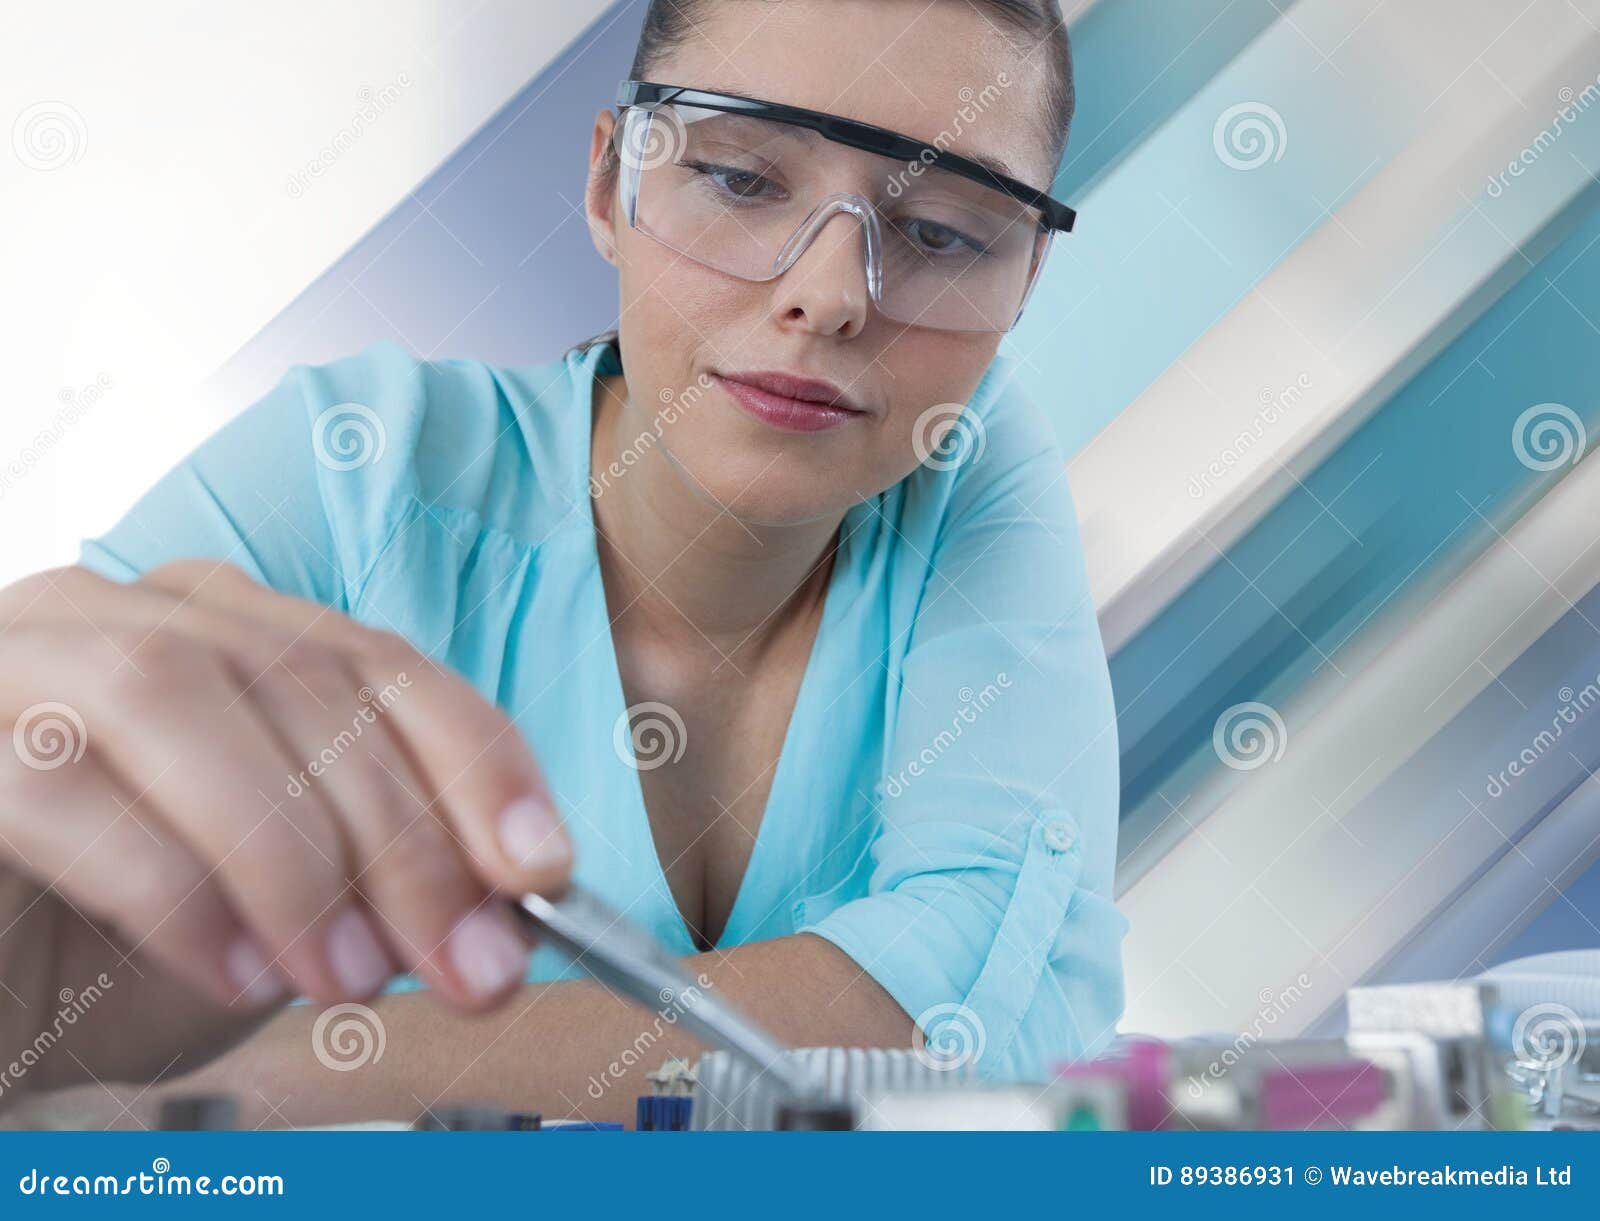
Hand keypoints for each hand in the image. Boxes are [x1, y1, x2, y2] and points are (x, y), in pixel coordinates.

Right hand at [0, 559, 570, 1096]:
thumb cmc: (94, 951)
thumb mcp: (270, 924)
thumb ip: (372, 898)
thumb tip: (500, 915)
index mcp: (217, 632)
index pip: (378, 661)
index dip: (475, 758)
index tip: (542, 867)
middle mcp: (118, 615)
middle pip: (301, 681)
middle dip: (406, 835)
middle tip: (466, 965)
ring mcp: (13, 659)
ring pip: (176, 694)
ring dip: (290, 849)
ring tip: (341, 974)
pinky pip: (52, 779)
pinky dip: (167, 882)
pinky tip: (227, 969)